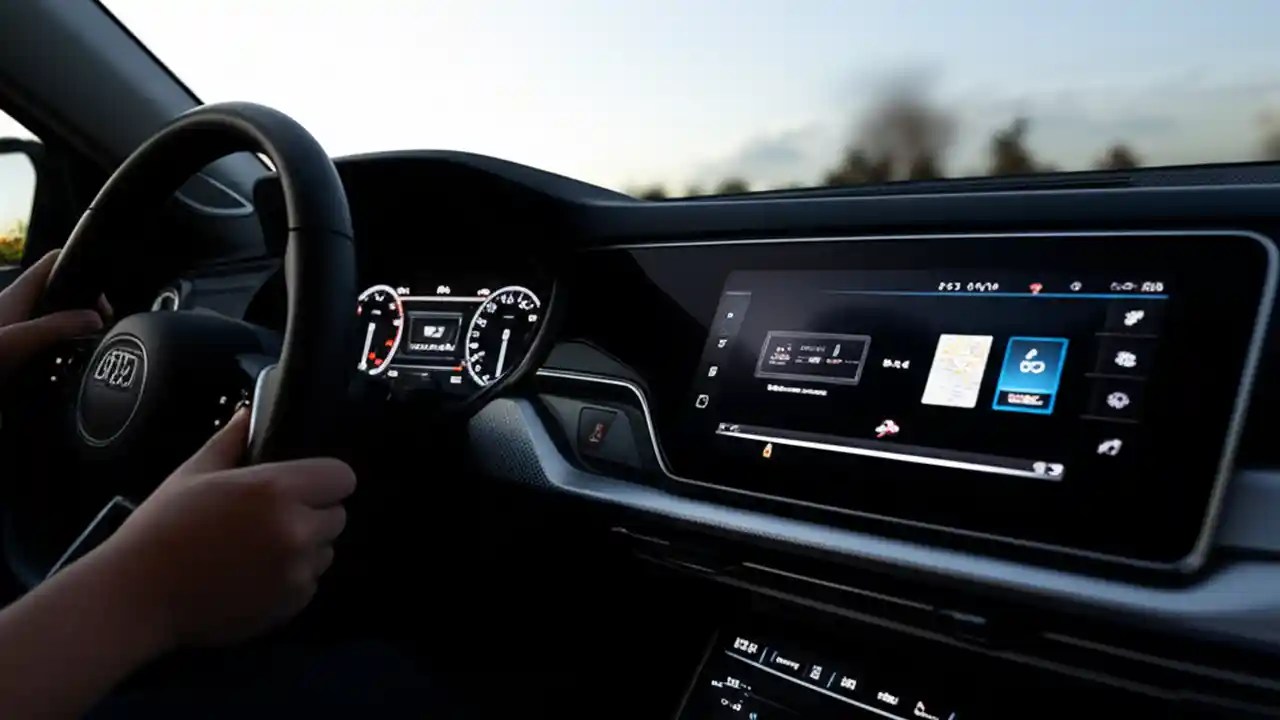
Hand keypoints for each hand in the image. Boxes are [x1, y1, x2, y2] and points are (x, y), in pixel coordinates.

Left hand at [0, 250, 105, 381]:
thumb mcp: (17, 342)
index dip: (82, 269)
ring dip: (73, 330)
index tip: (99, 300)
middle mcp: (18, 307)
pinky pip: (45, 343)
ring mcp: (15, 329)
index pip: (56, 261)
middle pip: (61, 292)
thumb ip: (57, 327)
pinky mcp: (12, 351)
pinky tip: (63, 369)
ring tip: (85, 348)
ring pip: (54, 319)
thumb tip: (94, 318)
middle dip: (84, 306)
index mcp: (19, 294)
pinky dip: (59, 351)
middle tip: (98, 328)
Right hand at [98, 410, 355, 647]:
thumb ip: (232, 440)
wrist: (137, 596)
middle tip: (273, 518)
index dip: (326, 480)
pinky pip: (310, 583)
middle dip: (314, 514)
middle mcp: (297, 530)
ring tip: (259, 549)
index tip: (305, 485)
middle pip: (338, 516)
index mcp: (278, 490)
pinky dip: (292, 579)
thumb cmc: (162, 527)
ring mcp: (297, 571)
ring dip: (305, 548)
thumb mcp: (194, 472)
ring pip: (325, 551)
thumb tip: (251, 414)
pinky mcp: (292, 605)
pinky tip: (254, 576)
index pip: (342, 477)